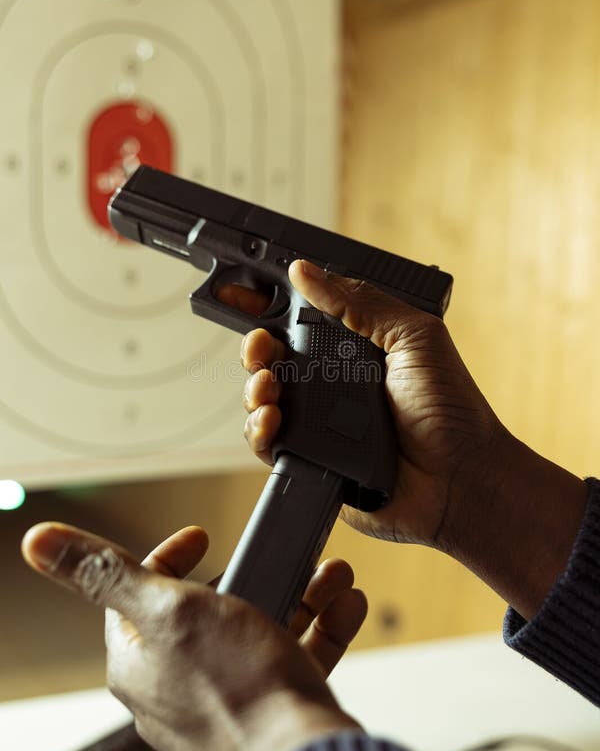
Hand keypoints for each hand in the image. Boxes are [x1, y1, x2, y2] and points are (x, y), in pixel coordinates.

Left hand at [21, 523, 364, 750]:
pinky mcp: (268, 712)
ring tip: (327, 574)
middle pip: (207, 609)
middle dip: (250, 572)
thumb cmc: (235, 693)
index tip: (200, 537)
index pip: (136, 595)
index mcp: (140, 662)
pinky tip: (346, 607)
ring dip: (297, 593)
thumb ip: (107, 573)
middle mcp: (178, 685)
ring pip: (259, 630)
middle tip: (276, 555)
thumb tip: (40, 543)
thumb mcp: (168, 609)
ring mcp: (226, 701)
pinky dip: (320, 628)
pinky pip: (294, 659)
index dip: (168, 556)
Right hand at [237, 260, 587, 618]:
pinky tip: (271, 420)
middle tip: (260, 344)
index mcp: (355, 348)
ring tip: (269, 385)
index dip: (269, 306)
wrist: (460, 479)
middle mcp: (333, 383)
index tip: (241, 294)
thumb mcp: (412, 337)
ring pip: (263, 399)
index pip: (302, 320)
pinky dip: (259, 430)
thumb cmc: (450, 410)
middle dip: (256, 346)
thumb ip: (360, 302)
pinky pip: (269, 444)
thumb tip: (307, 272)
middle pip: (274, 357)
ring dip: (255, 386)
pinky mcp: (311, 460)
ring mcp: (319, 423)